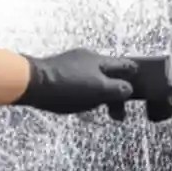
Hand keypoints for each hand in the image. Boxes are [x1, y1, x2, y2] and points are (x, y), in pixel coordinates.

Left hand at [17, 48, 137, 116]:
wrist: (32, 83)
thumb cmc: (67, 86)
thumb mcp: (99, 90)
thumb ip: (117, 89)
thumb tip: (129, 89)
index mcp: (100, 60)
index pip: (124, 65)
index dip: (134, 75)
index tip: (139, 84)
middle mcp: (86, 58)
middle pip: (108, 74)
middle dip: (114, 93)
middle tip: (117, 112)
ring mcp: (70, 64)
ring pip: (92, 79)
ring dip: (99, 94)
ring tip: (98, 109)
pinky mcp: (57, 73)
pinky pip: (78, 83)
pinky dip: (85, 93)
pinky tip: (79, 104)